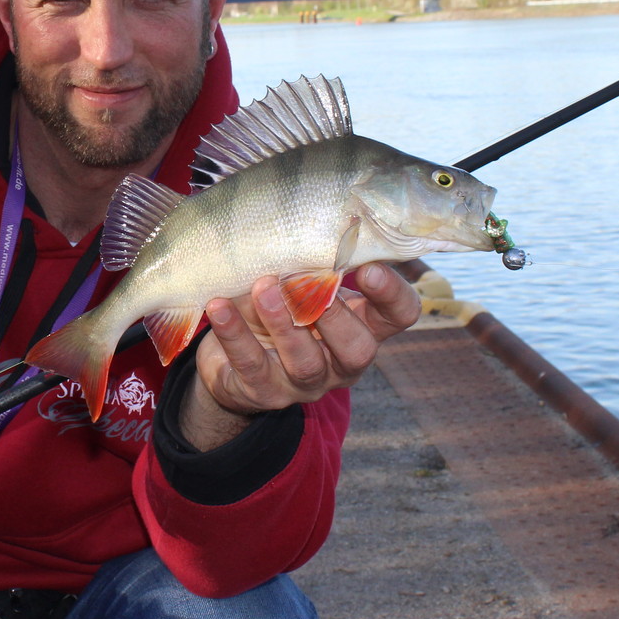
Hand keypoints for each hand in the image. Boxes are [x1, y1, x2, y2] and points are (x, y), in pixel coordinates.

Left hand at [186, 263, 421, 447]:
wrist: (229, 363)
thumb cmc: (274, 311)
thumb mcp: (294, 286)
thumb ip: (304, 264)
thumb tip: (294, 225)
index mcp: (361, 328)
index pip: (399, 315)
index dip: (392, 294)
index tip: (370, 268)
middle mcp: (340, 362)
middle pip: (358, 349)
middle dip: (335, 314)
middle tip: (314, 280)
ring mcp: (304, 384)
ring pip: (304, 361)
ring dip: (284, 322)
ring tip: (262, 287)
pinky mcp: (264, 393)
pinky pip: (251, 365)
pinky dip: (234, 333)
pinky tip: (219, 306)